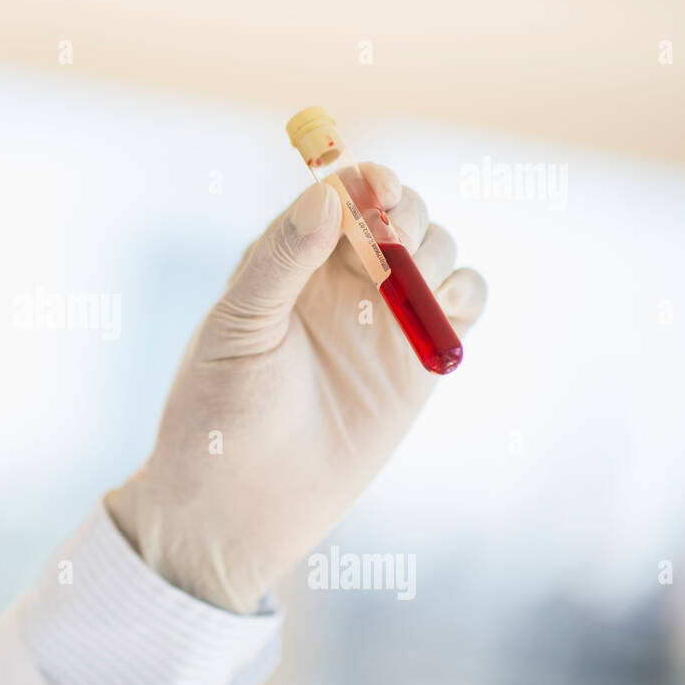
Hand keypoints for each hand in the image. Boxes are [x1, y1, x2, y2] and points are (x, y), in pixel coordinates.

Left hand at [105, 165, 486, 613]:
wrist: (240, 503)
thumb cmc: (218, 410)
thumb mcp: (239, 327)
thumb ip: (279, 261)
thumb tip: (325, 196)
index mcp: (287, 257)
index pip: (339, 193)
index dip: (365, 181)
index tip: (377, 189)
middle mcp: (339, 278)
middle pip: (398, 212)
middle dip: (407, 212)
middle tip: (396, 239)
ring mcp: (382, 317)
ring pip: (436, 251)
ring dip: (435, 250)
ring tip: (410, 286)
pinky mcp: (417, 360)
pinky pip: (462, 303)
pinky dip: (466, 292)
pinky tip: (444, 310)